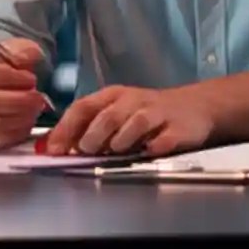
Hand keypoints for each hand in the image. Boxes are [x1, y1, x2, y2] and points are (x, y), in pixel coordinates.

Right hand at [0, 38, 48, 150]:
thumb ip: (19, 50)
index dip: (11, 78)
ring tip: (35, 111)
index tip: (30, 78)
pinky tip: (26, 124)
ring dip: (18, 119)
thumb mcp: (4, 51)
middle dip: (18, 101)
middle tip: (38, 98)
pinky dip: (13, 135)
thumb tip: (29, 57)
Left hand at [44, 85, 213, 156]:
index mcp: (113, 97)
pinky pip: (164, 139)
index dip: (66, 129)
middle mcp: (133, 101)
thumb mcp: (116, 113)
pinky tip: (147, 152)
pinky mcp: (178, 129)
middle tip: (86, 151)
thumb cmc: (147, 113)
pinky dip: (153, 147)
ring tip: (116, 151)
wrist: (195, 107)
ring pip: (135, 123)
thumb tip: (54, 147)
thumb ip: (87, 128)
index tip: (54, 149)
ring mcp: (157, 114)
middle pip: (107, 116)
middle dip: (92, 136)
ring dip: (120, 140)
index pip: (83, 107)